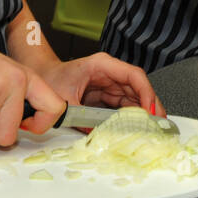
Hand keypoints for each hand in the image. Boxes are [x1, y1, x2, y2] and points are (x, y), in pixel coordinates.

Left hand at [36, 52, 164, 116]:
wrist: (38, 78)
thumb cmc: (49, 81)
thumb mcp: (65, 100)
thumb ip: (83, 116)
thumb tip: (100, 133)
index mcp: (102, 65)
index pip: (133, 75)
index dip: (146, 92)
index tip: (150, 110)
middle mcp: (110, 73)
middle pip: (138, 87)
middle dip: (149, 105)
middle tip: (159, 123)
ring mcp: (109, 83)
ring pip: (133, 98)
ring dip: (142, 113)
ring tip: (151, 128)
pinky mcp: (106, 95)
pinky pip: (123, 106)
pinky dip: (130, 117)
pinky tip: (136, 128)